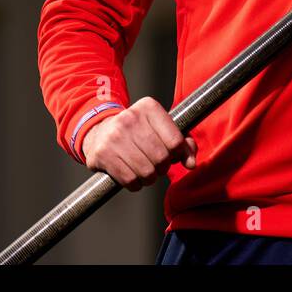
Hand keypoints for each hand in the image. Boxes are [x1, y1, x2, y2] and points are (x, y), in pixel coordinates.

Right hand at [80, 96, 196, 190]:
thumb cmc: (139, 132)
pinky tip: (134, 176)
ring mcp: (115, 136)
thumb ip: (182, 142)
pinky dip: (136, 184)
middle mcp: (130, 118)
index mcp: (149, 107)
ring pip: (147, 171)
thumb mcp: (161, 128)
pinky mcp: (103, 154)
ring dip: (150, 178)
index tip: (173, 156)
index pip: (175, 140)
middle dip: (163, 167)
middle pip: (161, 157)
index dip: (179, 154)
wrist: (100, 132)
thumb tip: (191, 164)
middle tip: (158, 165)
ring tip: (147, 172)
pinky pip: (130, 180)